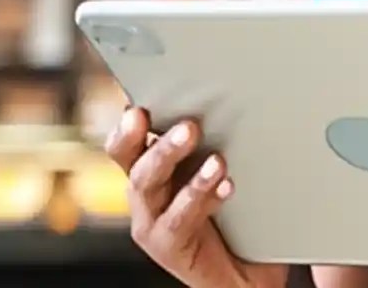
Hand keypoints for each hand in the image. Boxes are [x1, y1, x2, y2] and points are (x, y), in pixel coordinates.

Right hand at [105, 108, 288, 287]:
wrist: (240, 274)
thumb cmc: (232, 218)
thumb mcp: (215, 173)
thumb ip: (210, 143)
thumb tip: (232, 98)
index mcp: (152, 173)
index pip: (127, 144)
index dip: (127, 127)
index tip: (140, 107)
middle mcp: (145, 198)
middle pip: (136, 165)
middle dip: (160, 144)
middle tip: (190, 126)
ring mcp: (153, 224)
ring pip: (149, 189)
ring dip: (177, 168)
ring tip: (214, 158)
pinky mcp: (169, 248)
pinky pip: (179, 220)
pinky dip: (200, 199)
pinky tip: (226, 187)